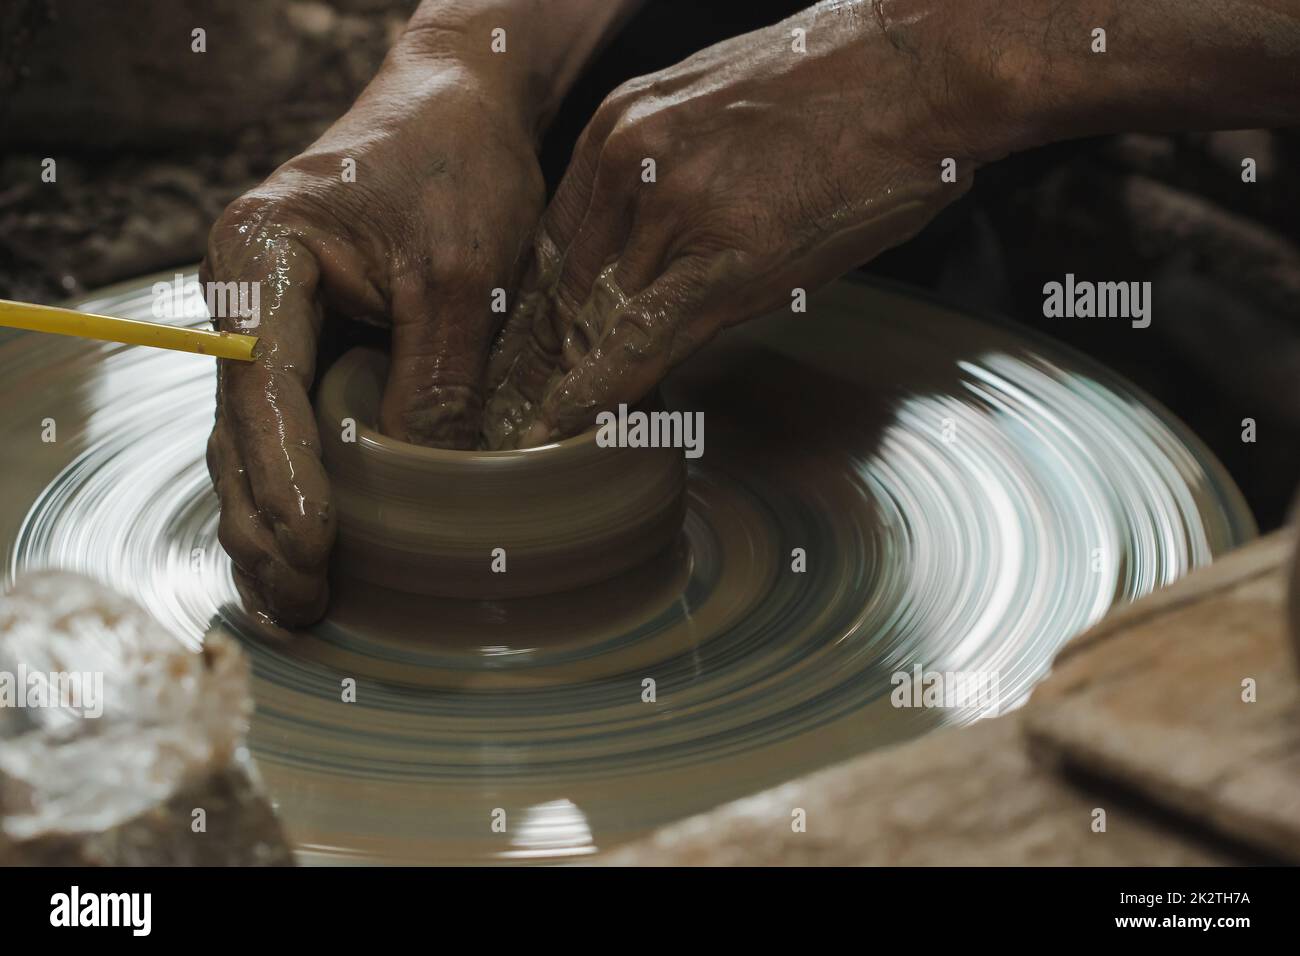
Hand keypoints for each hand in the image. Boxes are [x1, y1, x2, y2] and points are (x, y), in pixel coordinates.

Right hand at [205, 50, 543, 624]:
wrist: (461, 108)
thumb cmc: (456, 166)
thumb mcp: (460, 274)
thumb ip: (437, 378)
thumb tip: (428, 485)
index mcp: (259, 259)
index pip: (261, 386)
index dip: (286, 476)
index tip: (316, 547)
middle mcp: (247, 298)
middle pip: (239, 429)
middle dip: (266, 522)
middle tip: (304, 600)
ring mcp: (273, 326)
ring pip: (255, 442)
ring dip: (272, 524)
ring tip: (298, 603)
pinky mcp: (310, 346)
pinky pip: (291, 431)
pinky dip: (298, 492)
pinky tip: (311, 551)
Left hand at [483, 2, 1002, 446]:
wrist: (921, 67)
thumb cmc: (840, 85)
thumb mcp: (720, 108)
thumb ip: (670, 168)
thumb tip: (658, 238)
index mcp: (622, 126)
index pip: (558, 235)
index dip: (543, 302)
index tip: (528, 347)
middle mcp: (630, 162)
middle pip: (566, 282)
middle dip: (547, 347)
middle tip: (519, 400)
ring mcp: (673, 210)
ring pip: (602, 317)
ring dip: (572, 376)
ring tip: (541, 426)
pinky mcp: (726, 259)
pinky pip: (645, 339)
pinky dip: (605, 390)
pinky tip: (571, 425)